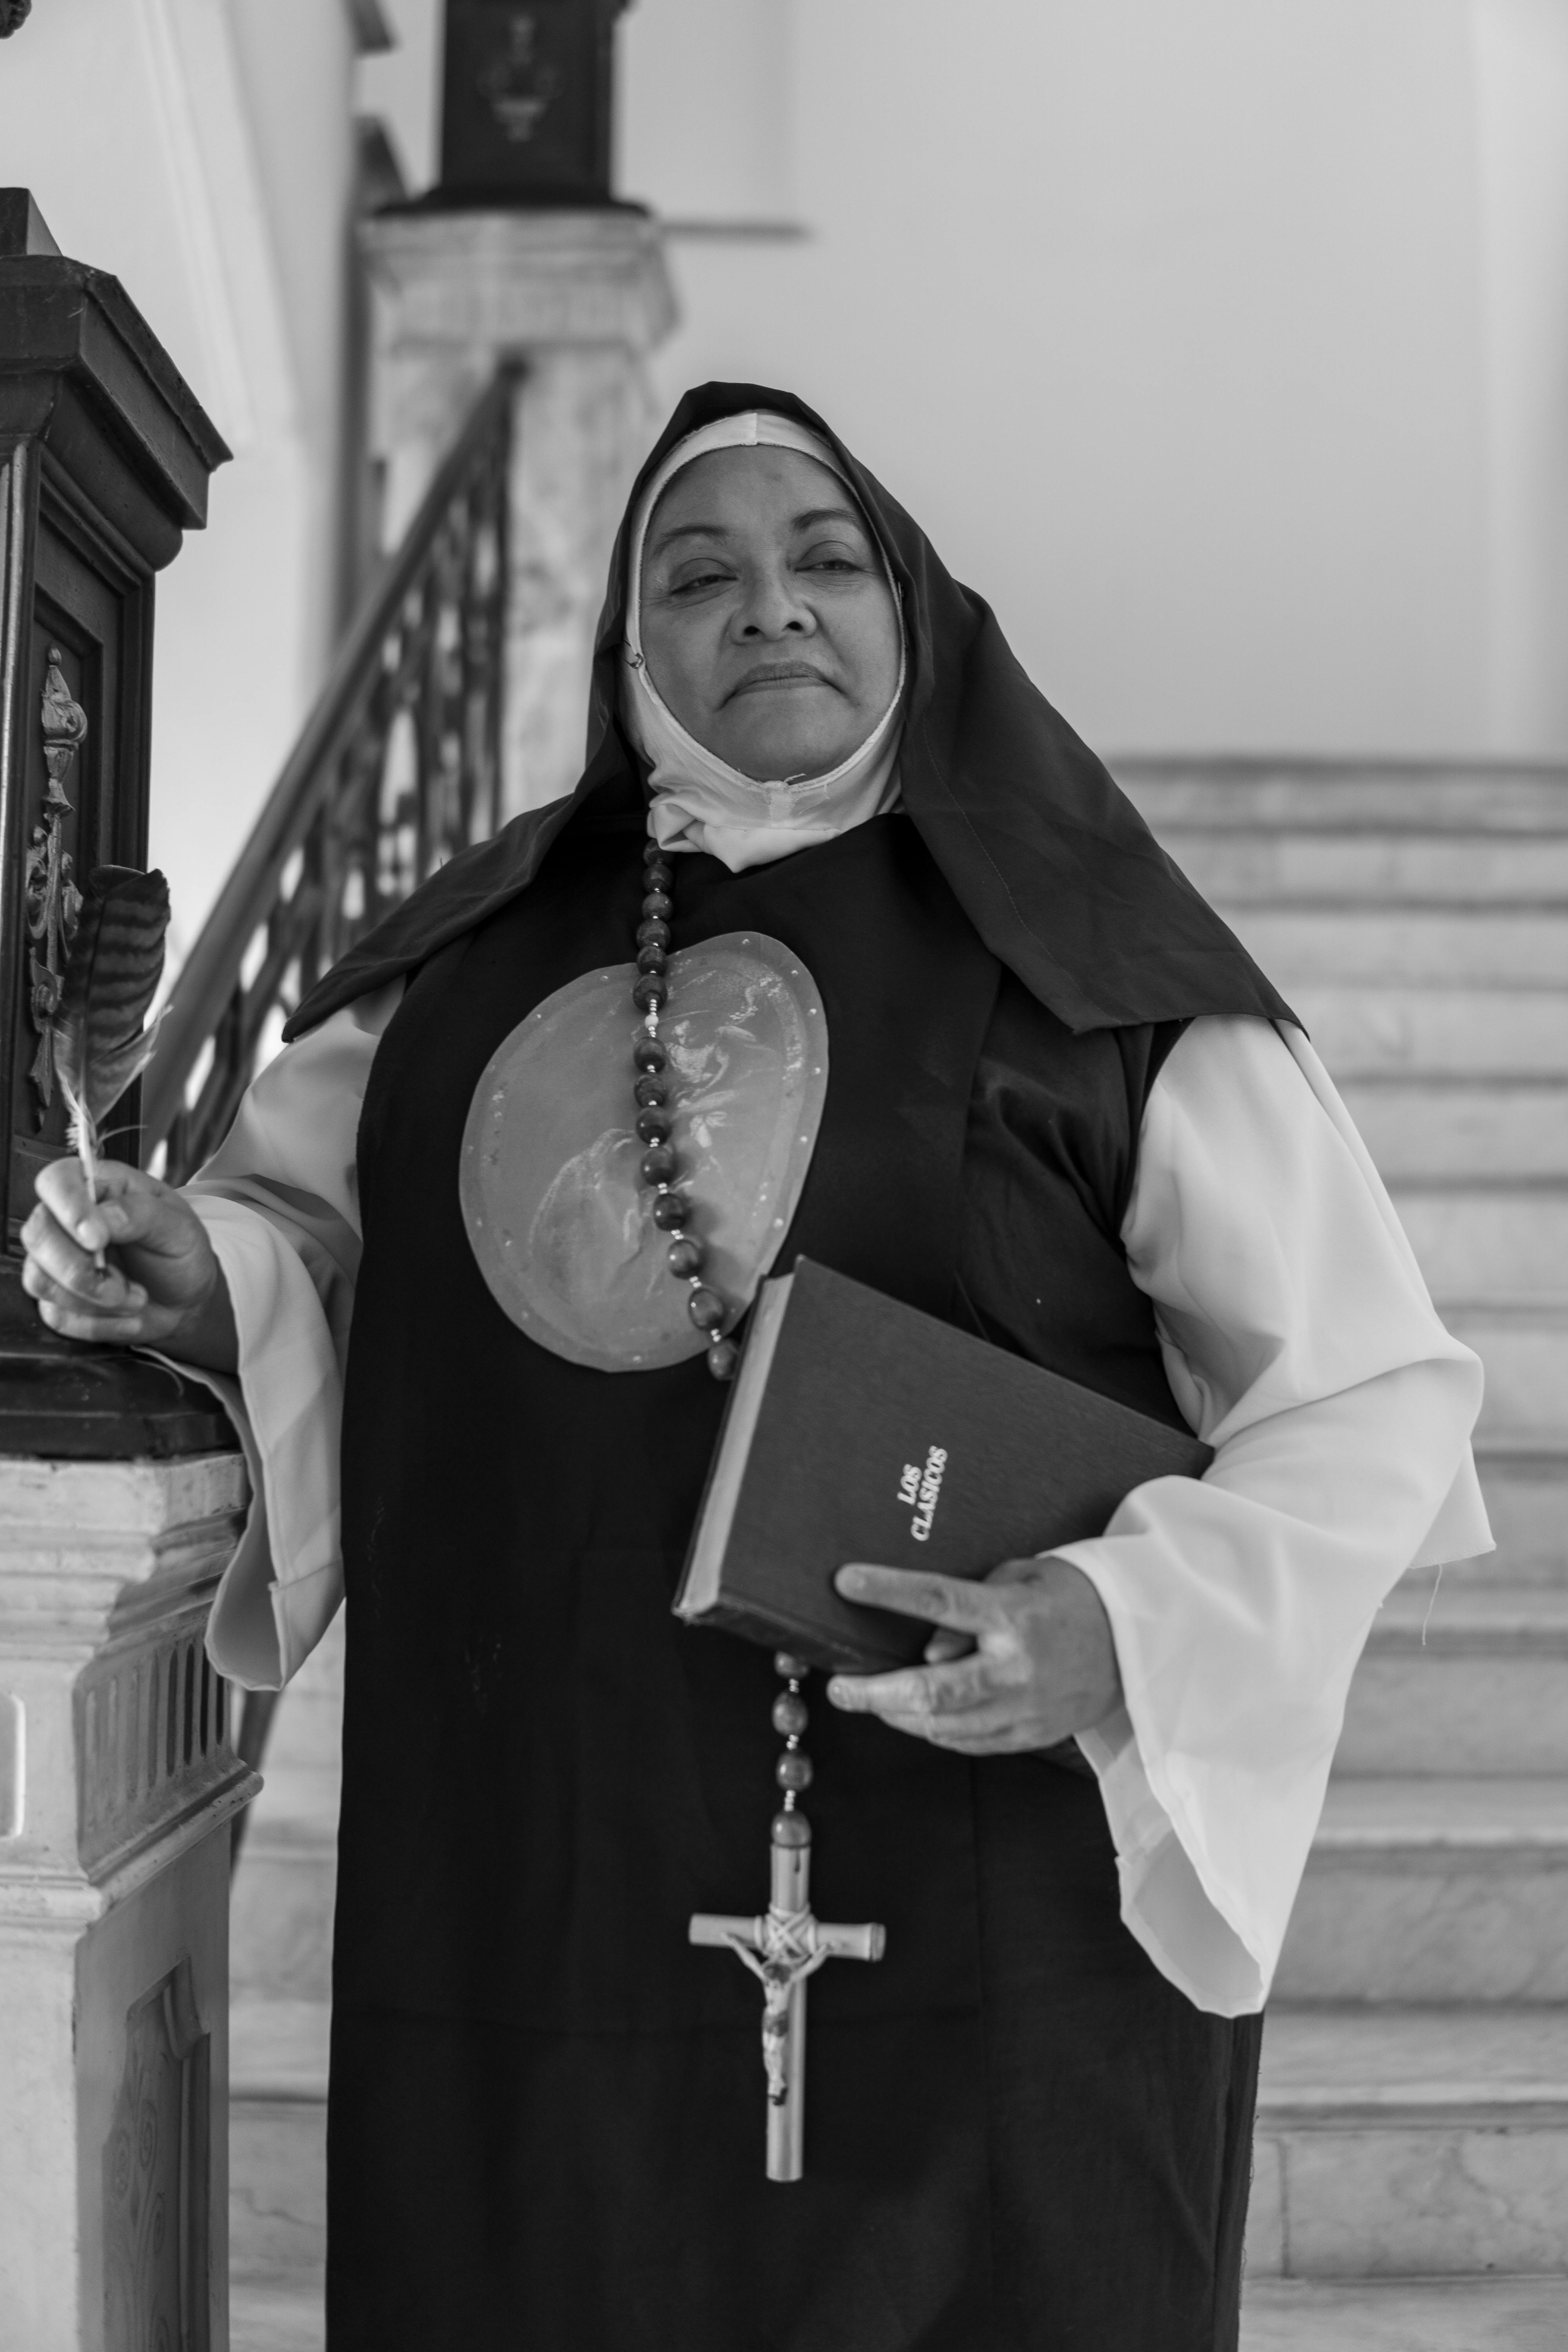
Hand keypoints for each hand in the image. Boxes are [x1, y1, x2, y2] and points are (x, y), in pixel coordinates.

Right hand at [22, 1157, 236, 1372]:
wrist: (186, 1300)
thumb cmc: (179, 1253)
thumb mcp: (177, 1226)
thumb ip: (140, 1213)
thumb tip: (103, 1218)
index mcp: (98, 1188)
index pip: (56, 1181)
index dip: (68, 1208)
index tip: (97, 1238)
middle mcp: (67, 1221)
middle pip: (37, 1235)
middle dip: (80, 1270)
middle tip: (122, 1285)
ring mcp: (56, 1262)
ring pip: (39, 1280)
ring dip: (93, 1301)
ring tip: (136, 1298)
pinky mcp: (57, 1300)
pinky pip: (56, 1316)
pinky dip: (98, 1324)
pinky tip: (128, 1317)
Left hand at [825, 1556, 1121, 1754]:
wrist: (1137, 1644)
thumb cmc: (1071, 1599)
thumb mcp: (1022, 1578)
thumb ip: (968, 1607)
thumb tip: (926, 1650)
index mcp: (1014, 1617)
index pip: (940, 1601)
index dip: (889, 1591)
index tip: (846, 1582)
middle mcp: (1017, 1669)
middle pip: (931, 1690)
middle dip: (875, 1693)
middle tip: (838, 1689)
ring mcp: (1024, 1710)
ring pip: (943, 1726)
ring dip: (898, 1715)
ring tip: (871, 1700)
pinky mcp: (1030, 1736)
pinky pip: (967, 1743)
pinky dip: (934, 1731)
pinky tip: (915, 1717)